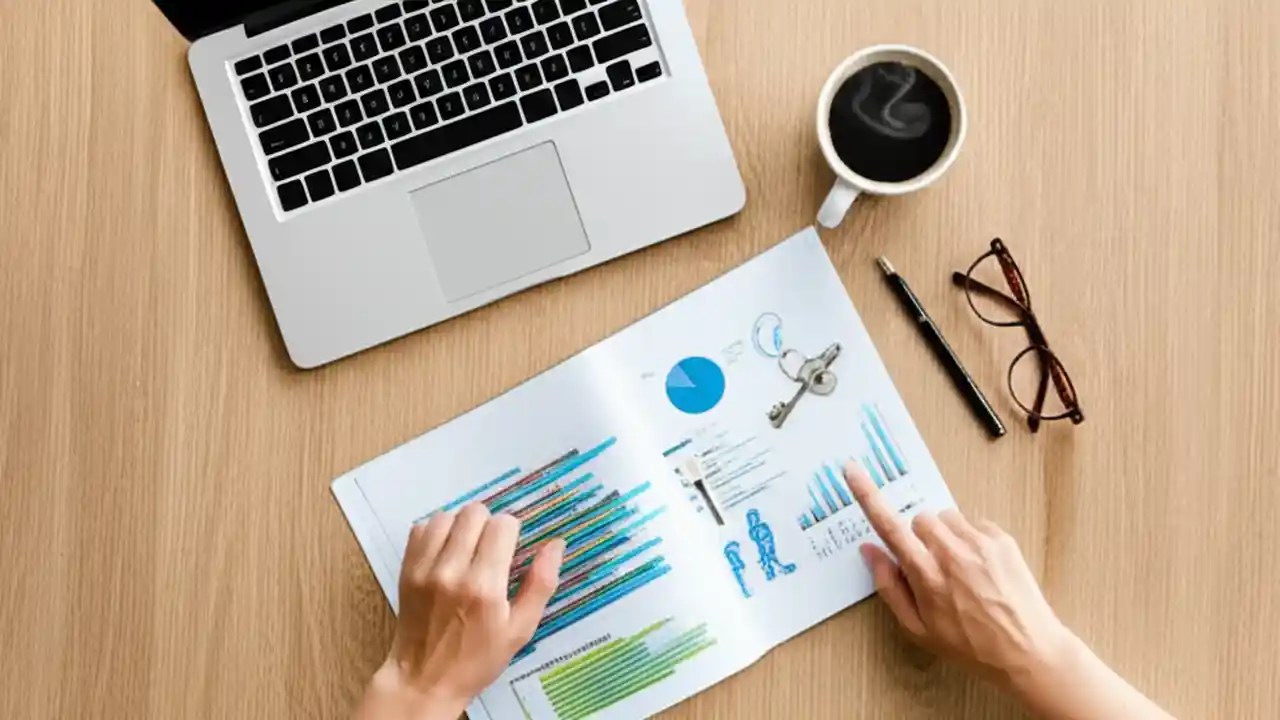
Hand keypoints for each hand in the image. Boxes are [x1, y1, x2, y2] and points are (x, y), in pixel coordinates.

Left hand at [355, 503, 565, 719]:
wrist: (424, 679)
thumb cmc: (477, 659)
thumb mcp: (520, 629)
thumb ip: (540, 584)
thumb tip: (556, 544)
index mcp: (485, 586)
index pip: (503, 525)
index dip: (512, 532)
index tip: (510, 550)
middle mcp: (452, 570)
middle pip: (475, 512)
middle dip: (488, 524)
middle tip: (490, 550)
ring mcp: (425, 568)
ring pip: (448, 515)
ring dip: (462, 525)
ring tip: (467, 549)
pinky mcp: (407, 569)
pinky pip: (422, 527)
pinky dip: (437, 531)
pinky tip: (446, 551)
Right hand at [846, 464, 1174, 718]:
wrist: (1028, 651)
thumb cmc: (970, 646)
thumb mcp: (917, 629)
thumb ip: (889, 586)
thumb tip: (870, 551)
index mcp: (925, 575)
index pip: (888, 526)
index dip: (867, 496)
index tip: (853, 471)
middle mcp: (951, 552)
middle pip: (920, 519)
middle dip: (919, 537)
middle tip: (930, 565)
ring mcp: (979, 542)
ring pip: (946, 518)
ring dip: (945, 536)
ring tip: (959, 568)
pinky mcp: (1001, 539)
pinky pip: (973, 523)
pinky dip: (970, 539)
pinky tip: (979, 567)